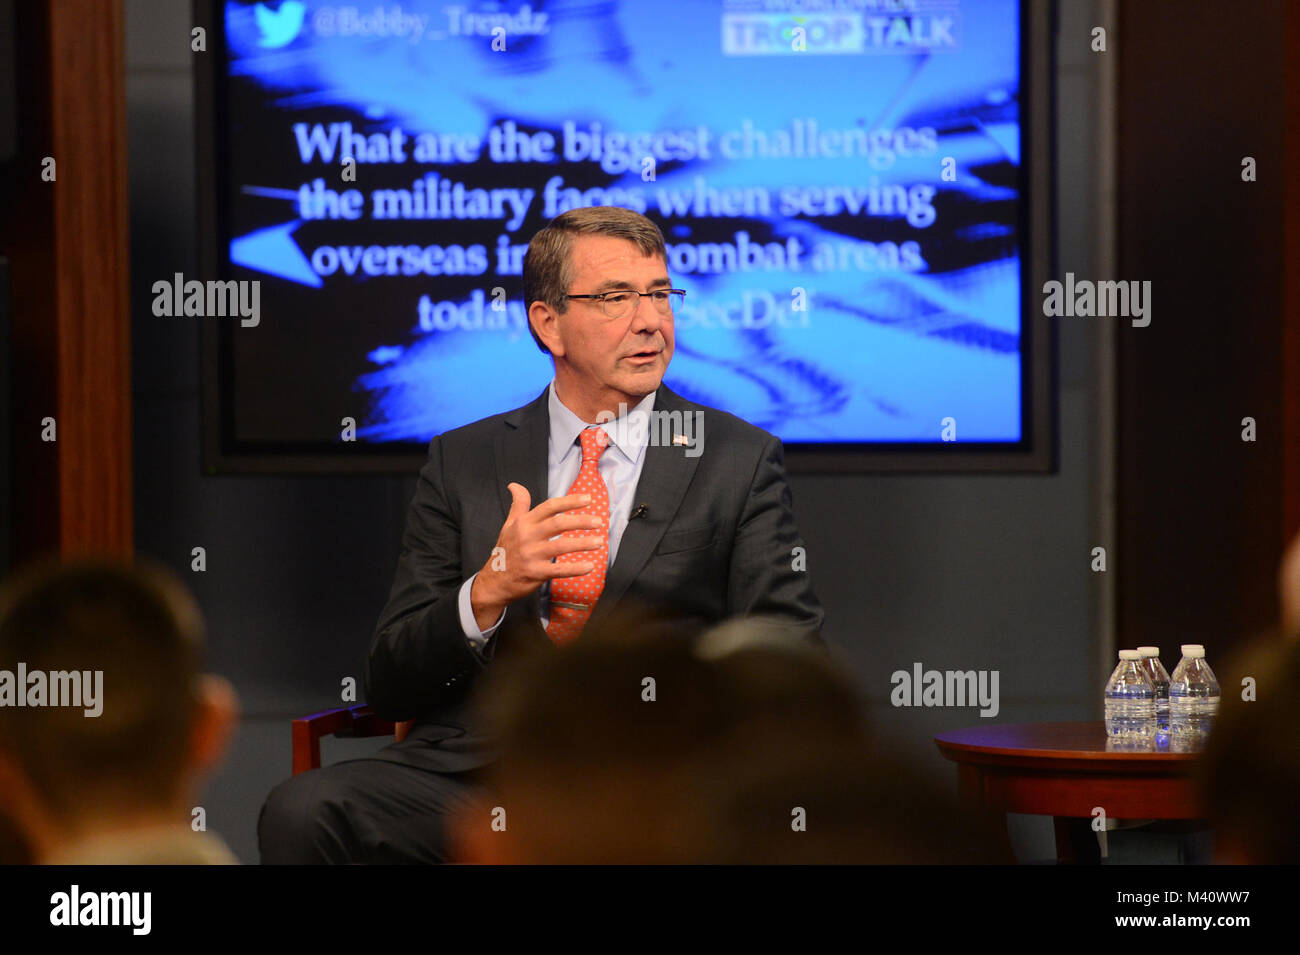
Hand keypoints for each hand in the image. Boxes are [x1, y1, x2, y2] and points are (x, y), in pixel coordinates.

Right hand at [470, 483, 604, 626]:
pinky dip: (575, 568)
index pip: (549, 507)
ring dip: (582, 543)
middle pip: (558, 524)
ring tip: (599, 541)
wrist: (494, 581)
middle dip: (581, 521)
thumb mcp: (509, 525)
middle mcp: (528, 537)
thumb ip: (518, 505)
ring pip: (561, 546)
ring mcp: (532, 555)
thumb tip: (514, 485)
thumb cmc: (506, 550)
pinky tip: (589, 566)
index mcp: (524, 523)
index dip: (570, 502)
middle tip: (599, 521)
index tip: (588, 499)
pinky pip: (559, 570)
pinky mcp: (536, 573)